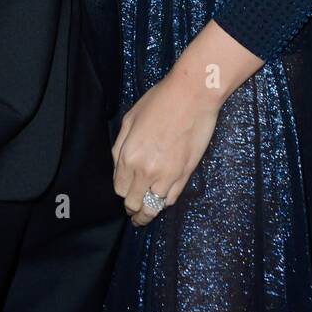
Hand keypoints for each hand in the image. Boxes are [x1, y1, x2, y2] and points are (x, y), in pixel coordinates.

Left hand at [111, 68, 220, 227]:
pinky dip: (164, 202)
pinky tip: (161, 201)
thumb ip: (120, 146)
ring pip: (153, 207)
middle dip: (131, 207)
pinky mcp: (185, 174)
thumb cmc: (160, 101)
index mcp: (129, 156)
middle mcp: (146, 171)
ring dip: (147, 212)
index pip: (120, 188)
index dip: (121, 191)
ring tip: (144, 215)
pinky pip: (171, 199)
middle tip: (132, 210)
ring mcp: (168, 175)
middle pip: (134, 202)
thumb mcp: (130, 119)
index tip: (125, 190)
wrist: (192, 96)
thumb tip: (119, 165)